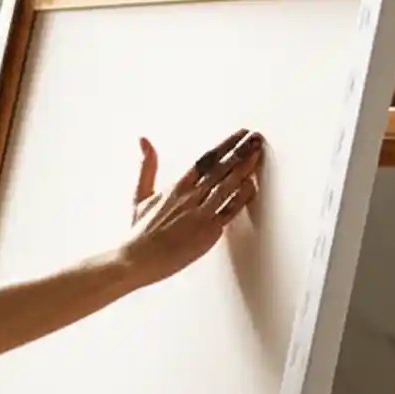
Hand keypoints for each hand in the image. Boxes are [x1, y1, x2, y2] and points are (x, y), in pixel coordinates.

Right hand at [119, 128, 265, 289]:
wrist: (137, 258)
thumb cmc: (140, 233)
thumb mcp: (140, 194)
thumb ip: (147, 166)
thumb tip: (143, 139)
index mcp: (176, 187)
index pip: (205, 160)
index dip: (224, 145)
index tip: (238, 135)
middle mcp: (190, 197)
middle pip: (220, 168)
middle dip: (240, 151)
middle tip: (255, 138)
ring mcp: (200, 213)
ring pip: (227, 185)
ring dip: (244, 168)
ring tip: (257, 153)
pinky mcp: (208, 231)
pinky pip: (230, 210)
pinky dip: (242, 196)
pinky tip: (253, 185)